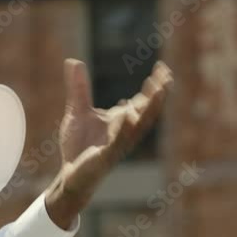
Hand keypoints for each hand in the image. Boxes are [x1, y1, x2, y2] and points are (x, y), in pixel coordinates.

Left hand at [44, 59, 173, 227]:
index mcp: (123, 120)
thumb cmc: (78, 145)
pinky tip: (125, 114)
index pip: (144, 101)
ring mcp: (118, 144)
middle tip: (166, 76)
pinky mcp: (106, 156)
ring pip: (139, 126)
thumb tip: (73, 61)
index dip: (154, 85)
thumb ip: (79, 87)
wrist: (69, 174)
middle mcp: (126, 132)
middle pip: (148, 111)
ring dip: (148, 109)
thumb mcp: (77, 110)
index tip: (161, 68)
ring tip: (157, 90)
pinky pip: (117, 141)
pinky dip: (122, 127)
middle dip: (158, 94)